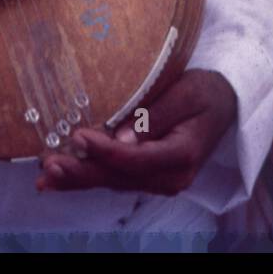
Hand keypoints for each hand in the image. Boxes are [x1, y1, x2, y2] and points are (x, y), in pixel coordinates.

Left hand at [35, 69, 236, 196]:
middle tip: (48, 164)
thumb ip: (155, 114)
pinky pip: (115, 178)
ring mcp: (159, 180)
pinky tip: (61, 177)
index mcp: (182, 155)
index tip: (77, 136)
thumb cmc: (207, 92)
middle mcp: (170, 177)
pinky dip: (88, 176)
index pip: (137, 159)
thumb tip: (121, 138)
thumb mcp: (187, 92)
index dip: (105, 151)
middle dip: (81, 172)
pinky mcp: (149, 175)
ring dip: (78, 177)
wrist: (227, 104)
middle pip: (119, 177)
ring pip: (113, 182)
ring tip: (45, 174)